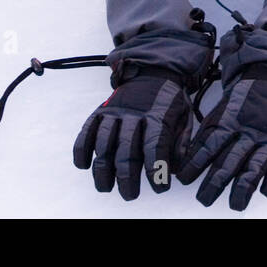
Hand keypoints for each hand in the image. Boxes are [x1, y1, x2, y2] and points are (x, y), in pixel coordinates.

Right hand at [72, 65, 192, 199]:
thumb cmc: (170, 101)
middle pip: (126, 150)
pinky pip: (87, 131)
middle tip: (130, 195)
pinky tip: (84, 165)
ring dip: (102, 170)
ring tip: (105, 187)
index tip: (159, 188)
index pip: (154, 147)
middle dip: (127, 178)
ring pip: (104, 144)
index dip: (155, 170)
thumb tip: (175, 170)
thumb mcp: (185, 116)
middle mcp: (134, 115)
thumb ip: (182, 143)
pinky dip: (81, 148)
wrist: (153, 71)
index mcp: (158, 117)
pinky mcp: (100, 111)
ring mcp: (114, 112)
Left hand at [176, 65, 266, 209]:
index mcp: (230, 121)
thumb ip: (205, 137)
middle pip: (231, 160)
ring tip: (235, 205)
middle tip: (203, 199)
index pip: (210, 145)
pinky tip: (266, 193)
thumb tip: (183, 163)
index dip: (196, 163)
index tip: (184, 179)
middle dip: (216, 182)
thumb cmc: (241, 104)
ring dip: (244, 187)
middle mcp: (249, 132)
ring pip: (255, 166)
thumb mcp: (219, 114)